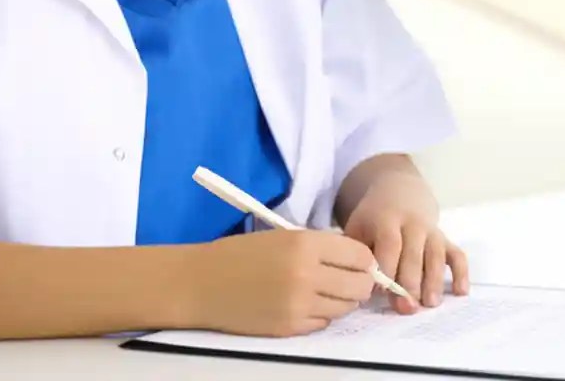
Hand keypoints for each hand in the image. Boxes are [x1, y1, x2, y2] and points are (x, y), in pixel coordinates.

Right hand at [179, 229, 375, 336]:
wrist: (201, 283)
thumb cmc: (240, 254)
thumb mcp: (284, 237)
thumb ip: (321, 247)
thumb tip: (358, 261)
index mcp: (306, 244)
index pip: (360, 255)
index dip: (364, 260)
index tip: (359, 263)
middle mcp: (308, 275)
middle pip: (360, 285)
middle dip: (360, 283)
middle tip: (349, 281)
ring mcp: (299, 304)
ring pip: (345, 307)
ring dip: (342, 301)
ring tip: (326, 293)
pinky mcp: (289, 327)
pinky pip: (323, 324)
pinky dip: (321, 316)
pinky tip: (305, 305)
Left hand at [341, 173, 469, 313]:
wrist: (399, 192)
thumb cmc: (373, 219)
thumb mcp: (358, 227)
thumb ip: (358, 254)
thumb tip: (359, 287)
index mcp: (386, 219)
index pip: (389, 242)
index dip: (387, 266)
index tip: (380, 291)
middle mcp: (412, 223)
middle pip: (414, 253)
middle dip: (410, 281)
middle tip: (408, 306)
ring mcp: (432, 231)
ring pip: (436, 255)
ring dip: (434, 280)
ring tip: (430, 303)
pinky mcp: (445, 239)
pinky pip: (457, 254)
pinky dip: (461, 273)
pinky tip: (461, 292)